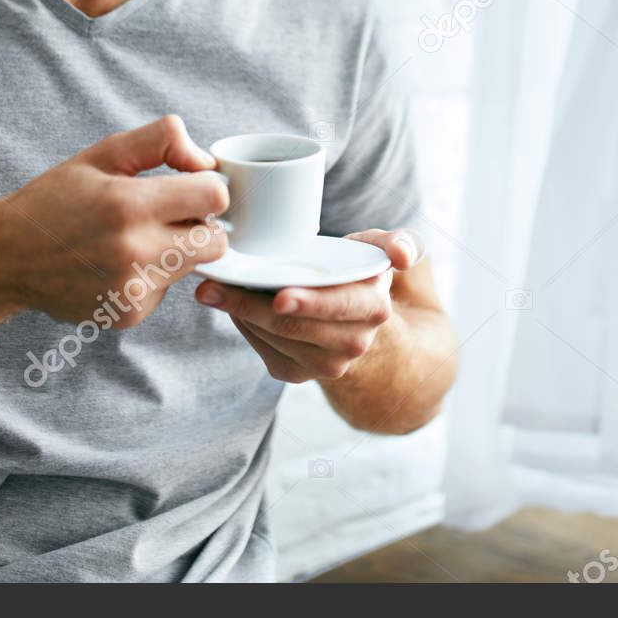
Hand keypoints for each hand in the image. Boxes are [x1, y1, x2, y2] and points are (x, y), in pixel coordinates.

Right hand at [0, 114, 227, 325]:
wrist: (6, 258)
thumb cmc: (57, 199)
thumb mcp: (103, 154)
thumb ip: (162, 141)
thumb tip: (207, 163)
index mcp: (129, 205)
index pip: (215, 198)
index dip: (206, 187)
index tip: (186, 187)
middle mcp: (135, 253)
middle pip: (217, 242)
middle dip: (203, 225)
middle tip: (168, 215)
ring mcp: (133, 291)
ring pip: (194, 267)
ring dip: (178, 251)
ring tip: (135, 239)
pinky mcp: (129, 315)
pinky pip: (167, 291)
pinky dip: (153, 276)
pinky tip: (118, 265)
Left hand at [193, 228, 424, 383]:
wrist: (349, 314)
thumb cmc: (356, 270)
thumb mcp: (378, 250)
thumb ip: (397, 243)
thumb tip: (405, 257)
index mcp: (374, 309)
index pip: (338, 307)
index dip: (310, 303)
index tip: (279, 294)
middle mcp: (353, 344)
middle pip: (294, 327)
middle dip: (250, 307)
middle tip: (213, 287)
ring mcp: (325, 366)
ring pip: (273, 339)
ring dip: (238, 314)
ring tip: (212, 290)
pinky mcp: (297, 374)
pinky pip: (263, 350)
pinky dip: (243, 327)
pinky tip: (230, 306)